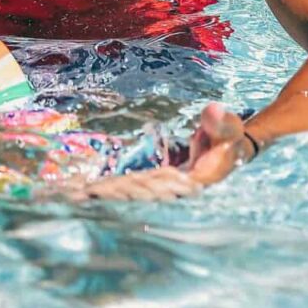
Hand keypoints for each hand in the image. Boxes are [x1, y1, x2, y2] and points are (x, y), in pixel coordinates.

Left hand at [63, 104, 257, 200]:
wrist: (230, 147)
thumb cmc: (229, 137)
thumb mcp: (229, 128)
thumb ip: (220, 123)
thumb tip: (211, 111)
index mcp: (191, 182)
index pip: (159, 185)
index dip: (136, 187)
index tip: (112, 185)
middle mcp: (173, 189)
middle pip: (138, 193)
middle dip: (112, 193)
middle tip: (81, 193)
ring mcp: (163, 186)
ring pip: (131, 192)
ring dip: (107, 194)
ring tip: (77, 196)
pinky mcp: (156, 179)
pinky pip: (131, 184)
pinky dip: (112, 186)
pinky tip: (88, 189)